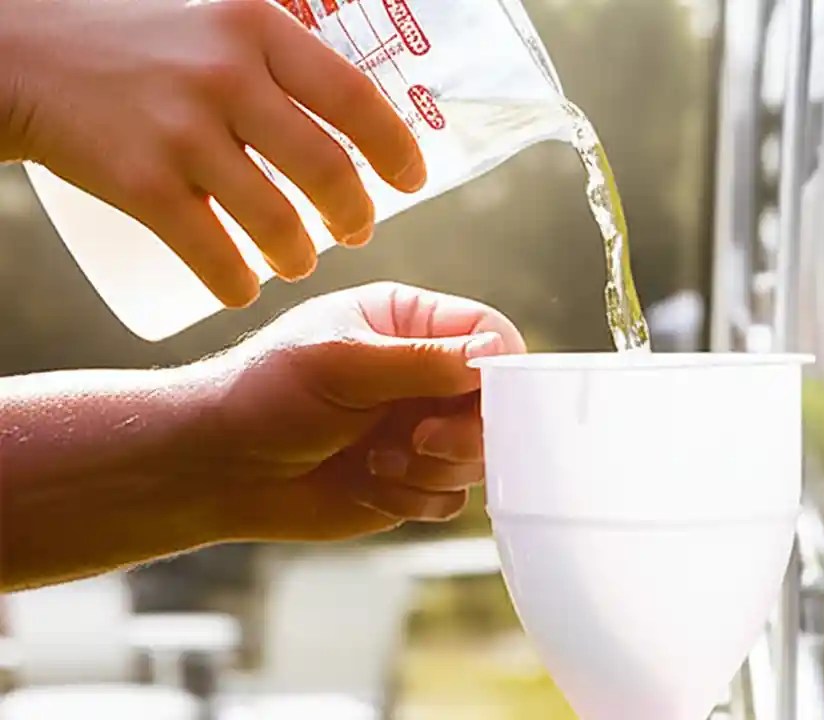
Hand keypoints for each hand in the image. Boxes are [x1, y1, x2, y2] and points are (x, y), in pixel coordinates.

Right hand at [0, 0, 425, 307]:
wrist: (20, 51)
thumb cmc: (132, 37)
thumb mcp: (214, 17)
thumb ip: (274, 53)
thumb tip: (352, 112)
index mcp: (254, 27)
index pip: (354, 96)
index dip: (394, 148)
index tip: (411, 180)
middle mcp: (224, 76)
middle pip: (327, 169)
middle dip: (354, 215)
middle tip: (356, 231)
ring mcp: (181, 131)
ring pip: (276, 221)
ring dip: (300, 256)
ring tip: (301, 261)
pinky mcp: (139, 182)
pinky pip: (211, 253)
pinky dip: (238, 283)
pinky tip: (245, 287)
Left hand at [0, 282, 522, 589]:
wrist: (215, 470)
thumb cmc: (264, 397)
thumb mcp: (342, 364)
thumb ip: (421, 359)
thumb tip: (493, 354)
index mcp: (410, 324)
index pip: (491, 334)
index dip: (499, 370)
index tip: (481, 398)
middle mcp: (424, 375)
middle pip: (498, 404)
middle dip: (464, 430)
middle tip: (421, 438)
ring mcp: (420, 430)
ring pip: (478, 456)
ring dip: (433, 467)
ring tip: (377, 461)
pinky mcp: (411, 481)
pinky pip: (450, 498)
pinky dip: (415, 499)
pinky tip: (368, 485)